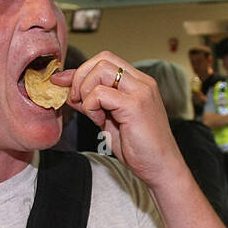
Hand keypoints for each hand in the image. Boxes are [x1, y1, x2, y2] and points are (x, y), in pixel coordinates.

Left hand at [53, 51, 186, 187]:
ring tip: (94, 114)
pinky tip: (100, 122)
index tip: (68, 88)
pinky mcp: (135, 105)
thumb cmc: (138, 147)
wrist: (160, 168)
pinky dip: (91, 106)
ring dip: (86, 92)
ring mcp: (140, 92)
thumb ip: (91, 101)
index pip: (105, 59)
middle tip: (78, 101)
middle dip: (81, 78)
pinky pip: (100, 93)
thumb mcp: (108, 119)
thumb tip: (67, 86)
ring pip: (100, 70)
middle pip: (102, 59)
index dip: (82, 71)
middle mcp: (142, 82)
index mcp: (138, 83)